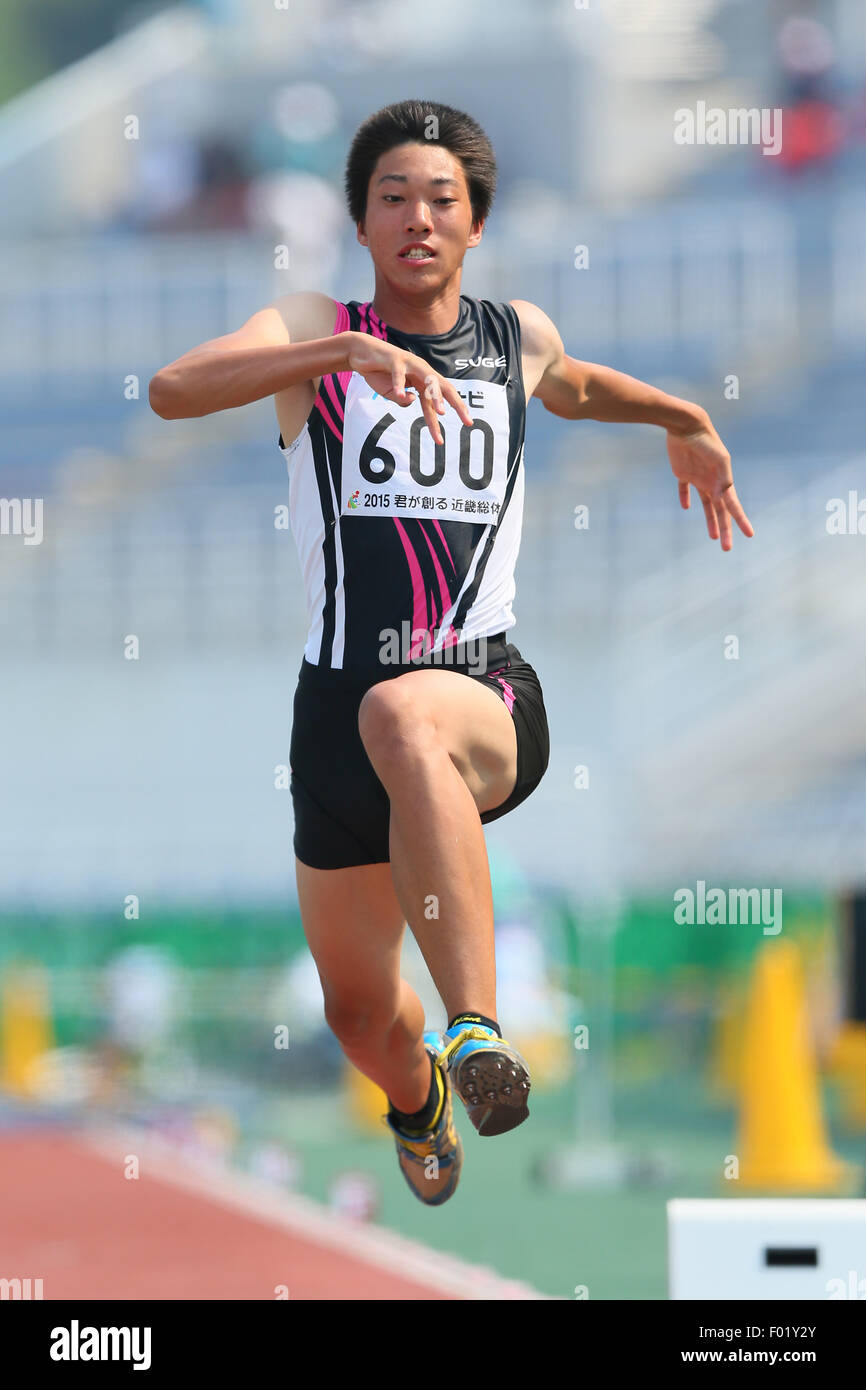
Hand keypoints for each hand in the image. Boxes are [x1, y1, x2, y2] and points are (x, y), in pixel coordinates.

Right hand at [345, 334, 472, 443]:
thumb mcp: (391, 394)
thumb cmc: (378, 373)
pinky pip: (399, 375)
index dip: (454, 412)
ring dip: (435, 396)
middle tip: (467, 420)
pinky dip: (399, 385)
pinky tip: (401, 395)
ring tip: (441, 412)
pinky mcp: (394, 359)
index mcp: (423, 381)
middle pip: (443, 388)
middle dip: (456, 404)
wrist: (360, 353)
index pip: (440, 400)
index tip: (467, 424)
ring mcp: (410, 363)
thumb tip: (411, 401)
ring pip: (428, 380)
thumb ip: (402, 401)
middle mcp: (421, 371)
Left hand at [667, 416, 753, 550]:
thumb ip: (724, 477)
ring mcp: (698, 478)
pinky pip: (684, 489)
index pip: (733, 506)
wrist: (686, 425)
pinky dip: (684, 498)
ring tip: (712, 537)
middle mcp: (713, 481)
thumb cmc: (705, 440)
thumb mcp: (720, 458)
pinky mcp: (682, 473)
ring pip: (705, 505)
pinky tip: (686, 507)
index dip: (741, 521)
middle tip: (727, 549)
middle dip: (724, 530)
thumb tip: (722, 497)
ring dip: (709, 521)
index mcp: (723, 480)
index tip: (749, 535)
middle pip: (720, 512)